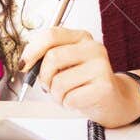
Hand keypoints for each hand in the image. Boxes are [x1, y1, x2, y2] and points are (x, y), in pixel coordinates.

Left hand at [20, 27, 139, 126]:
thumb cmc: (85, 82)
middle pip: (52, 58)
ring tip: (66, 95)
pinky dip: (67, 104)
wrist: (114, 100)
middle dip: (44, 77)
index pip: (51, 35)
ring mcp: (101, 66)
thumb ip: (48, 57)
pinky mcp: (104, 87)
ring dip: (56, 94)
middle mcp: (93, 48)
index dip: (32, 50)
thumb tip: (26, 63)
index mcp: (81, 37)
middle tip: (48, 86)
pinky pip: (70, 98)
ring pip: (59, 82)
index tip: (24, 65)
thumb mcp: (67, 63)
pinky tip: (77, 101)